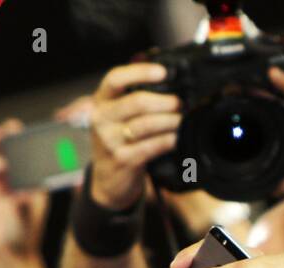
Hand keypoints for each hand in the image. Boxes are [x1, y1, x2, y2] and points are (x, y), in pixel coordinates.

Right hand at [0, 118, 48, 256]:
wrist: (6, 250)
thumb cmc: (24, 232)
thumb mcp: (28, 215)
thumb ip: (24, 202)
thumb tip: (23, 192)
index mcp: (32, 182)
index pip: (32, 158)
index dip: (31, 145)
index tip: (35, 135)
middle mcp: (15, 179)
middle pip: (12, 154)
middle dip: (12, 139)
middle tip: (13, 127)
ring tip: (0, 134)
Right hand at [88, 63, 180, 209]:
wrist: (107, 180)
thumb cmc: (118, 142)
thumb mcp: (116, 117)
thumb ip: (132, 100)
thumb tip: (169, 84)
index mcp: (100, 102)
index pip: (115, 78)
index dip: (140, 72)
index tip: (163, 72)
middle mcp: (102, 119)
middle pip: (137, 102)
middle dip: (165, 101)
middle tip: (180, 103)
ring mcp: (110, 140)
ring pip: (146, 124)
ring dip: (170, 121)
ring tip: (182, 120)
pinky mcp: (123, 160)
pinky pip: (151, 146)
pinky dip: (168, 140)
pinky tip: (176, 138)